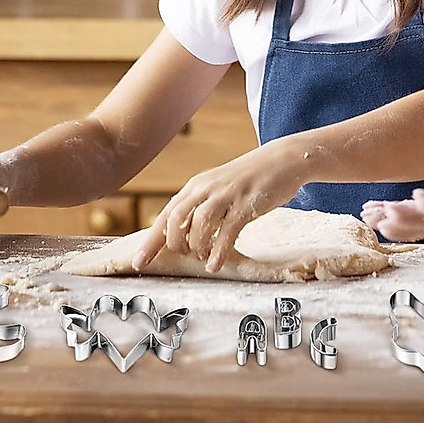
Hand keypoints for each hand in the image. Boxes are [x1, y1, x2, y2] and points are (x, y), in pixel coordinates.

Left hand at [132, 142, 303, 273]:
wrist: (283, 159)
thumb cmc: (250, 178)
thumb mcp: (219, 187)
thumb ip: (201, 206)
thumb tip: (183, 235)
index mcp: (197, 185)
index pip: (166, 215)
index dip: (152, 241)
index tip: (140, 262)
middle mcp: (207, 188)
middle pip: (177, 220)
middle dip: (177, 245)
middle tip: (189, 255)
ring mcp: (227, 194)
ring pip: (199, 225)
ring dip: (198, 247)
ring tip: (205, 258)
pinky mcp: (247, 203)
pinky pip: (228, 231)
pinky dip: (219, 250)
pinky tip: (216, 263)